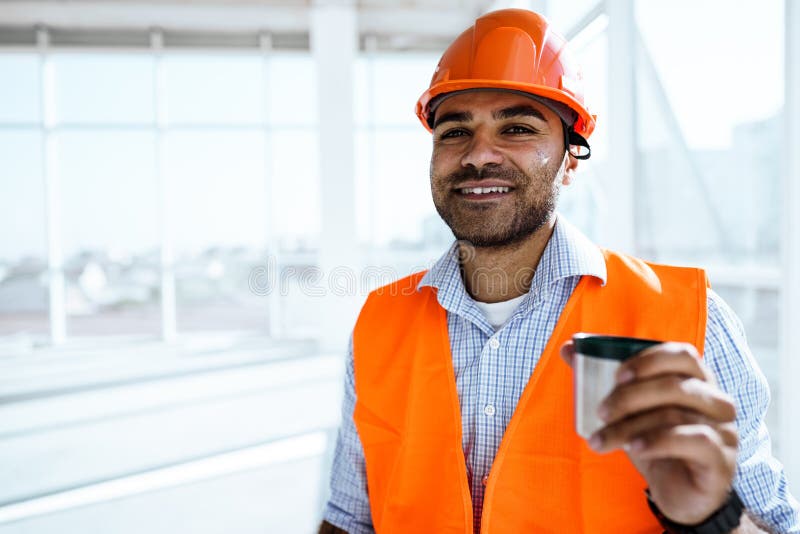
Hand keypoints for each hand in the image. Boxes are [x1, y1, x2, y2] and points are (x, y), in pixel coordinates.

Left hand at [561, 340, 738, 524]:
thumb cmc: (654, 446)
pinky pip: (695, 440)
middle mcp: (716, 402)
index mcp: (696, 382)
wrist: (679, 497)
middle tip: (599, 412)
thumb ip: (601, 381)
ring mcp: (724, 431)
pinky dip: (658, 441)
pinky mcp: (722, 460)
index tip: (616, 376)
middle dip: (630, 397)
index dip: (649, 360)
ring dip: (630, 425)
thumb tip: (568, 348)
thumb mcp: (628, 414)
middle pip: (675, 384)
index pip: (682, 355)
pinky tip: (634, 449)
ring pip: (676, 413)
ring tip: (601, 439)